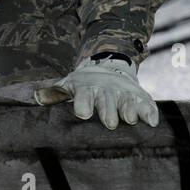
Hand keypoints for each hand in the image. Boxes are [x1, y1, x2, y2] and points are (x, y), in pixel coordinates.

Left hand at [35, 56, 158, 130]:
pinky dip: (149, 111)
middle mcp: (106, 90)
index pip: (84, 96)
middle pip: (107, 101)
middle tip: (110, 123)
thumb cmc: (83, 85)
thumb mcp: (68, 85)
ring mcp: (124, 93)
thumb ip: (54, 93)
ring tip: (130, 119)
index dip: (83, 103)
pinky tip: (152, 122)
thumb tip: (36, 98)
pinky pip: (146, 103)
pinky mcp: (139, 96)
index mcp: (87, 88)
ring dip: (129, 110)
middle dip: (108, 111)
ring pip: (127, 102)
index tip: (82, 113)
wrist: (108, 67)